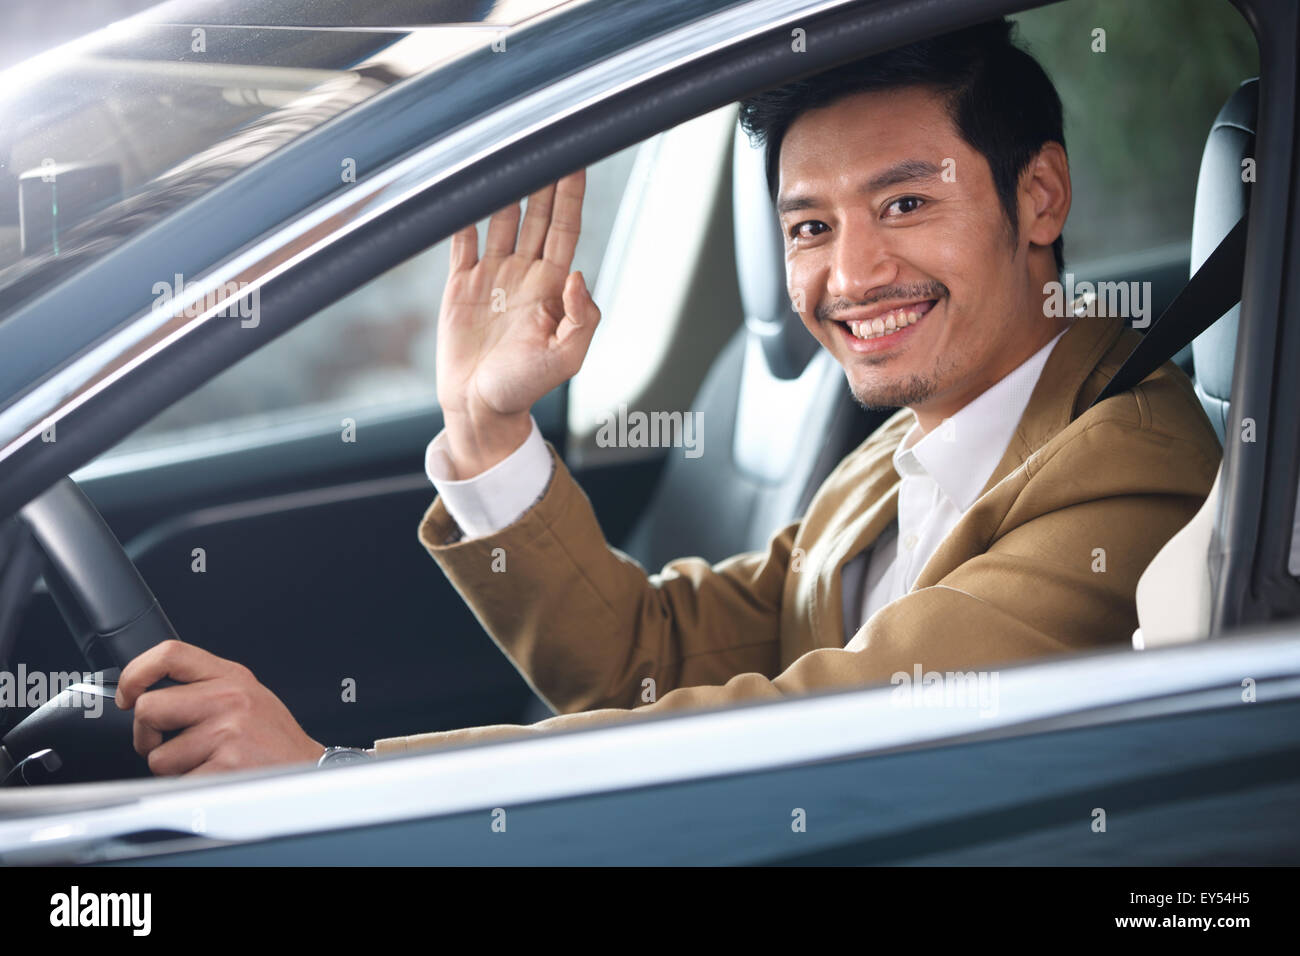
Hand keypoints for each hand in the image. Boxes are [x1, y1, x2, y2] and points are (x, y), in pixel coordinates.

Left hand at [115, 640, 324, 775]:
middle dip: (147, 734)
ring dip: (172, 767)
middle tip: (165, 743)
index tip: (128, 693)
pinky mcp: (225, 766)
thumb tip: (147, 693)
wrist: (308, 769)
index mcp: (231, 676)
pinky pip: (177, 782)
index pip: (170, 654)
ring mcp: (227, 732)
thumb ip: (204, 687)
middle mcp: (229, 699)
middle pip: (149, 707)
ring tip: (204, 762)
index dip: (136, 672)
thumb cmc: (273, 737)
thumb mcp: (246, 695)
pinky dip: (188, 787)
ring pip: (158, 755)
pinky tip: (213, 777)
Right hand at [435, 169, 601, 475]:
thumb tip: (579, 274)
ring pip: (500, 218)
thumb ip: (582, 318)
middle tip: (546, 136)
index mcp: (551, 287)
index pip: (564, 229)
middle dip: (541, 177)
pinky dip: (462, 213)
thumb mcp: (566, 360)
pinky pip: (461, 240)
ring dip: (504, 187)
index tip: (577, 158)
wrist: (479, 409)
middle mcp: (523, 274)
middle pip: (535, 214)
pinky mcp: (459, 285)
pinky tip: (466, 186)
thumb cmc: (524, 388)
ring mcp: (491, 276)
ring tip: (507, 150)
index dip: (570, 195)